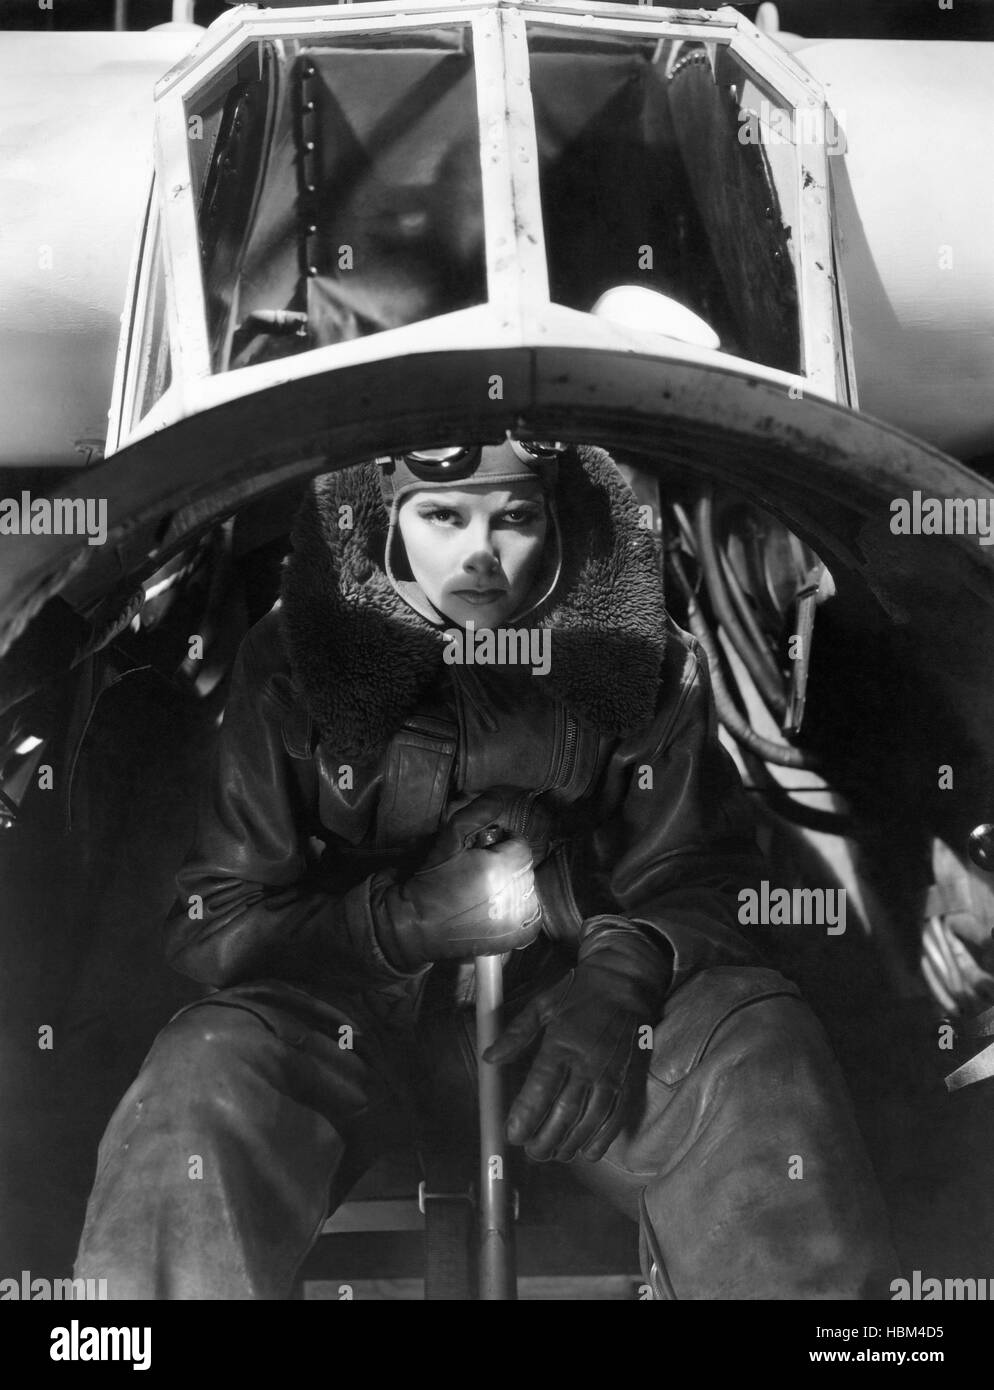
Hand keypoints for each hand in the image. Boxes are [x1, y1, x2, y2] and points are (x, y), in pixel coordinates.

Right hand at [370, 792, 540, 971]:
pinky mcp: (512, 940)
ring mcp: (513, 921)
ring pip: (530, 892)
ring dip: (515, 888)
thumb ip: (476, 813)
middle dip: (507, 863)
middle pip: (525, 868)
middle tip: (481, 868)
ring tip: (488, 891)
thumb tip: (499, 795)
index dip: (503, 842)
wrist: (412, 926)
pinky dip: (524, 916)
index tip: (485, 848)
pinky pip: (533, 922)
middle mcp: (511, 895)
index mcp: (499, 868)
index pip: (520, 845)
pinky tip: (503, 911)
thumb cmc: (429, 881)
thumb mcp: (448, 839)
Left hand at [483, 919, 671, 1161]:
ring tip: (553, 1154)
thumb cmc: (580, 993)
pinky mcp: (629, 1081)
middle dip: (545, 1139)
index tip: (512, 1134)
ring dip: (569, 1144)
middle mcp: (588, 1064)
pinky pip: (616, 1119)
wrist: (626, 983)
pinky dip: (601, 1140)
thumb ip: (516, 1034)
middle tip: (531, 1151)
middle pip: (564, 1113)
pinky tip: (587, 1152)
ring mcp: (611, 1076)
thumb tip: (489, 1058)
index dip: (525, 1116)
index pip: (541, 1089)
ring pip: (589, 1122)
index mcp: (562, 1044)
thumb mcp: (543, 1004)